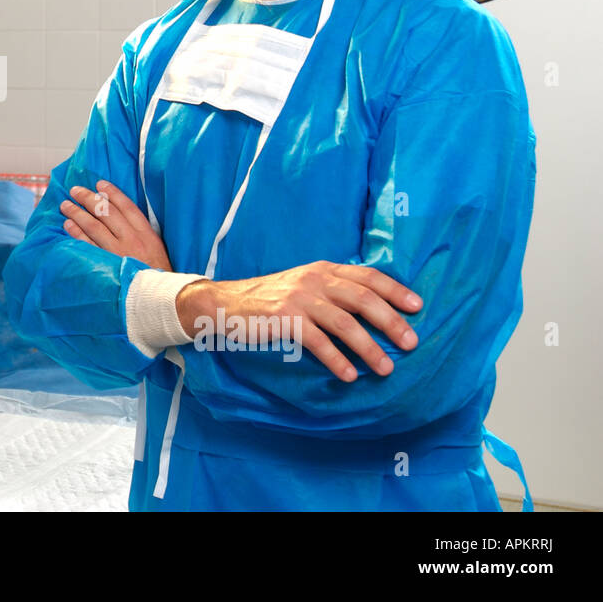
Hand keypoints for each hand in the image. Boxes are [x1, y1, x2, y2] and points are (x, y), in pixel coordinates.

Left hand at [60, 179, 172, 271]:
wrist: (156, 300)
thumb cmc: (157, 274)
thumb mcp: (157, 249)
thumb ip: (141, 232)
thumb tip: (121, 214)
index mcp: (146, 235)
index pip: (127, 207)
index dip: (112, 193)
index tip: (100, 184)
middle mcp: (131, 241)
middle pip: (106, 213)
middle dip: (89, 198)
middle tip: (75, 190)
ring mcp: (116, 253)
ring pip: (93, 226)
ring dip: (77, 213)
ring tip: (66, 205)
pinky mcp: (105, 266)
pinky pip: (86, 245)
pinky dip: (76, 232)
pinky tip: (68, 224)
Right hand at [180, 261, 423, 381]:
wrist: (226, 303)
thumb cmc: (272, 299)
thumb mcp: (304, 284)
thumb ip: (333, 289)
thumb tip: (374, 310)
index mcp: (323, 269)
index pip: (368, 276)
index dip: (395, 290)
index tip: (418, 307)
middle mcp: (314, 280)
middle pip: (363, 299)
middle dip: (391, 322)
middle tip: (411, 343)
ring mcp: (299, 298)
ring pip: (345, 323)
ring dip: (370, 348)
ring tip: (387, 368)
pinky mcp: (284, 319)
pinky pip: (317, 342)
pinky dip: (337, 360)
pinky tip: (349, 375)